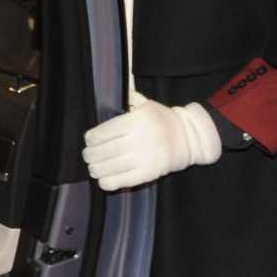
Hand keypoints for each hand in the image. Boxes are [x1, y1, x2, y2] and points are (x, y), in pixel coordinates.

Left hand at [82, 100, 222, 191]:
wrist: (189, 138)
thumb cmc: (162, 120)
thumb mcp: (146, 104)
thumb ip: (128, 99)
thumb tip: (109, 93)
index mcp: (138, 121)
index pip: (107, 131)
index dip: (92, 138)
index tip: (88, 140)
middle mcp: (142, 139)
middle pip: (108, 150)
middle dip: (92, 155)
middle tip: (87, 155)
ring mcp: (147, 157)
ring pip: (114, 166)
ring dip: (97, 169)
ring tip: (93, 168)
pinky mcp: (151, 173)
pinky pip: (125, 180)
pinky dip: (110, 182)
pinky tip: (103, 180)